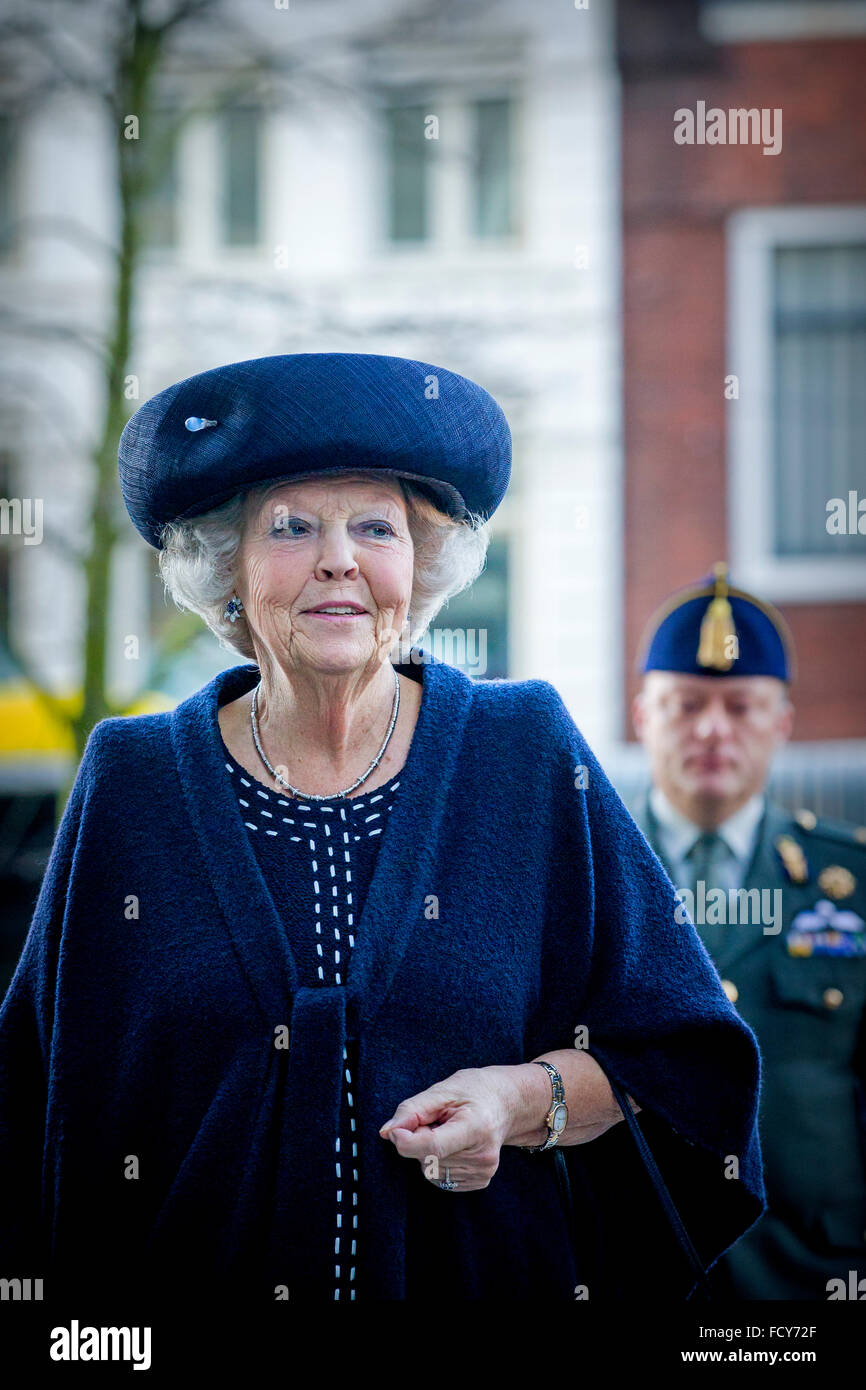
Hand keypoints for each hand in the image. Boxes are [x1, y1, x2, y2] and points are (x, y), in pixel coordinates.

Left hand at [379, 1067, 516, 1191]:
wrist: (505, 1103)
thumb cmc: (473, 1091)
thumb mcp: (442, 1090)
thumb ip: (412, 1110)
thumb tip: (387, 1133)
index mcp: (477, 1127)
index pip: (433, 1147)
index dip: (407, 1141)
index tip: (395, 1131)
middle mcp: (483, 1155)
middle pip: (427, 1159)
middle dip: (419, 1140)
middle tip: (435, 1120)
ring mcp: (483, 1172)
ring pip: (430, 1171)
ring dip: (427, 1152)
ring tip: (447, 1131)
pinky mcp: (480, 1181)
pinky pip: (439, 1179)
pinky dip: (437, 1162)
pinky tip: (452, 1145)